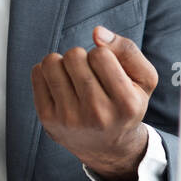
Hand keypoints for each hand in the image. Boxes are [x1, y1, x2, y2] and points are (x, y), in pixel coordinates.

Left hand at [30, 26, 158, 180]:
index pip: (101, 55)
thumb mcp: (143, 80)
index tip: (107, 70)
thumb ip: (127, 50)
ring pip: (52, 62)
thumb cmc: (125, 105)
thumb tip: (97, 33)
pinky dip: (47, 72)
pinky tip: (61, 85)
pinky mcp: (48, 120)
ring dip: (62, 62)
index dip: (103, 55)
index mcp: (126, 104)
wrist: (107, 147)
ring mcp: (69, 119)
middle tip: (89, 74)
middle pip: (75, 56)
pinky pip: (37, 73)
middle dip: (81, 57)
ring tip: (73, 76)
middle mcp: (97, 114)